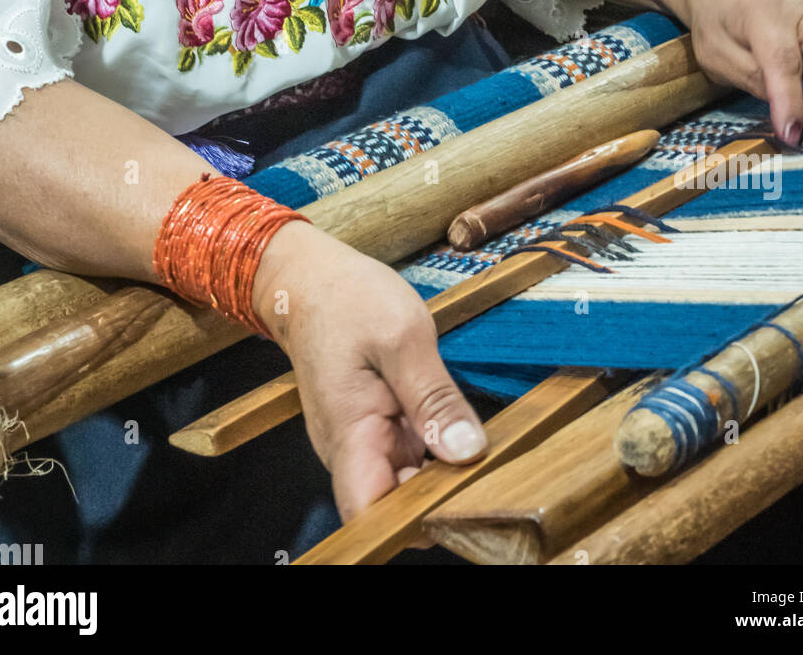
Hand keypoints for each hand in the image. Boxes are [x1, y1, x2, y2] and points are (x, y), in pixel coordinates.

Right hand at [253, 221, 486, 520]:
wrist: (310, 278)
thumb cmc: (349, 300)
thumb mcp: (403, 338)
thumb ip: (434, 398)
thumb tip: (468, 453)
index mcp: (350, 435)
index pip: (374, 515)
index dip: (416, 523)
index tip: (464, 499)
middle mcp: (349, 450)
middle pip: (395, 505)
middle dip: (442, 497)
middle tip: (492, 469)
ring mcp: (360, 440)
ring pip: (404, 481)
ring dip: (442, 474)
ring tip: (485, 450)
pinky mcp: (372, 426)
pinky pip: (405, 454)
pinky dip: (434, 451)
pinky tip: (462, 431)